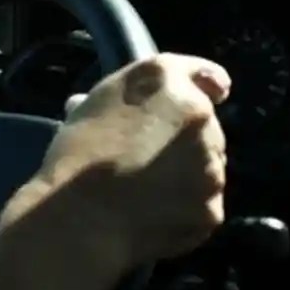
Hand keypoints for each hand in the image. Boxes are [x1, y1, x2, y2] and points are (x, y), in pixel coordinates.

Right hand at [14, 52, 230, 271]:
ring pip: (206, 167)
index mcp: (165, 82)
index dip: (208, 84)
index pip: (206, 73)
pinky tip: (151, 214)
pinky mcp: (212, 208)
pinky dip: (184, 209)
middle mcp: (199, 116)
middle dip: (184, 139)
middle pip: (205, 127)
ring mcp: (212, 166)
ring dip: (186, 174)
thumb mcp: (89, 107)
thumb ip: (119, 99)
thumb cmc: (76, 155)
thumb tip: (112, 110)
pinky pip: (201, 205)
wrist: (81, 215)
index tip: (214, 92)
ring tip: (144, 191)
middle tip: (146, 157)